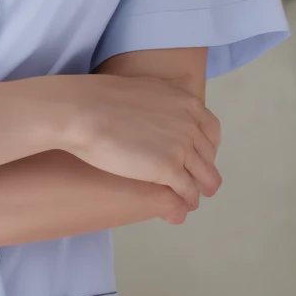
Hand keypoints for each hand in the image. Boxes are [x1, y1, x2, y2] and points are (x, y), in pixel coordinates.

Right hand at [65, 75, 222, 207]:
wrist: (84, 110)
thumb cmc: (101, 100)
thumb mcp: (145, 91)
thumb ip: (161, 104)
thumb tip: (158, 112)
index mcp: (187, 103)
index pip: (211, 131)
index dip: (207, 148)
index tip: (200, 158)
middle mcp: (190, 124)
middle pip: (208, 155)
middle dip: (204, 170)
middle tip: (198, 182)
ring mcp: (182, 147)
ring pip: (204, 176)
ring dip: (201, 189)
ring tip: (194, 199)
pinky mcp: (168, 168)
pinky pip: (187, 190)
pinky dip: (188, 200)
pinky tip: (183, 205)